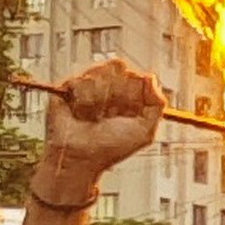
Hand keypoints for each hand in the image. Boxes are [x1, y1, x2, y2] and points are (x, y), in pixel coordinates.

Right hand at [39, 56, 161, 194]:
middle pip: (118, 67)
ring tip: (95, 117)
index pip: (135, 74)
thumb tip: (150, 77)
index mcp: (126, 94)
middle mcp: (107, 87)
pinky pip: (80, 81)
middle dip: (117, 93)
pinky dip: (84, 101)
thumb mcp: (144, 132)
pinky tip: (81, 114)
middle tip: (111, 113)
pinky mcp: (68, 88)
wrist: (82, 158)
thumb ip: (157, 105)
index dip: (133, 90)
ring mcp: (88, 86)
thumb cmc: (111, 148)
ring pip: (99, 72)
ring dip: (99, 100)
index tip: (130, 109)